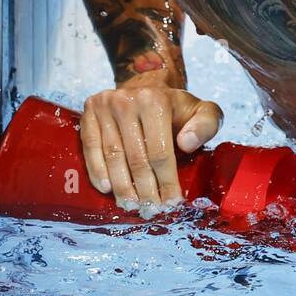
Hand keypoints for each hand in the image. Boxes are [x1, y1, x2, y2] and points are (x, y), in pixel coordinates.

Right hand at [80, 73, 222, 216]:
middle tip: (150, 211)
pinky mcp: (89, 110)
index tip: (171, 203)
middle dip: (144, 190)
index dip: (166, 182)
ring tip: (131, 206)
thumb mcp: (201, 110)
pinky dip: (97, 171)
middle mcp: (127, 101)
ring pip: (112, 155)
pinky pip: (90, 146)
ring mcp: (105, 105)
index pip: (160, 152)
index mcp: (155, 101)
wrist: (146, 84)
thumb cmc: (175, 107)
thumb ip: (206, 124)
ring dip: (121, 186)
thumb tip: (187, 144)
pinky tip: (106, 189)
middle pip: (135, 157)